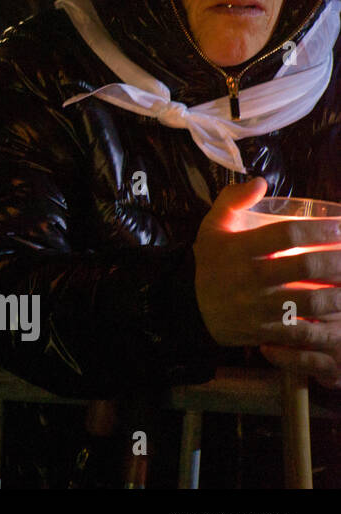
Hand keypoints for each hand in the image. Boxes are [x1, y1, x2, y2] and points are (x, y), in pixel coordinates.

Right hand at [194, 178, 340, 385]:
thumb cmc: (211, 262)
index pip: (287, 234)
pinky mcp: (263, 330)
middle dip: (338, 260)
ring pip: (310, 300)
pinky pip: (302, 331)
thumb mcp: (212, 227)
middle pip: (305, 266)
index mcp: (238, 249)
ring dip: (339, 293)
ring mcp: (257, 307)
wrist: (189, 306)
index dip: (320, 229)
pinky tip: (338, 316)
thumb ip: (232, 200)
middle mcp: (249, 277)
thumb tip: (261, 182)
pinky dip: (326, 326)